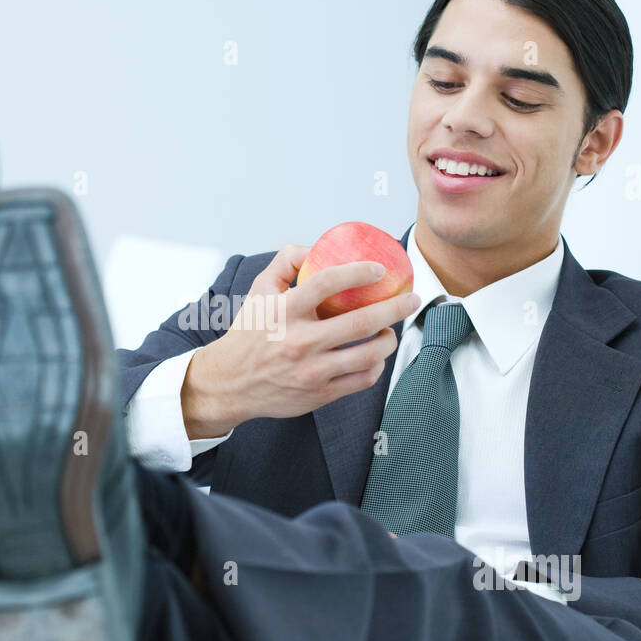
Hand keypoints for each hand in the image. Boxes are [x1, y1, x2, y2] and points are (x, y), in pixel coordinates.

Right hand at [181, 244, 419, 436]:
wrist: (229, 382)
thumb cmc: (249, 334)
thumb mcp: (258, 291)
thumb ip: (285, 262)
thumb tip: (315, 247)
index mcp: (285, 311)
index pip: (327, 283)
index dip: (358, 272)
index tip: (379, 269)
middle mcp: (299, 341)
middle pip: (360, 322)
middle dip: (394, 308)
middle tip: (411, 298)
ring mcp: (312, 370)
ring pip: (369, 355)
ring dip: (389, 339)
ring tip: (391, 330)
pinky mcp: (319, 393)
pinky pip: (361, 379)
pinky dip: (376, 366)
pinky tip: (376, 356)